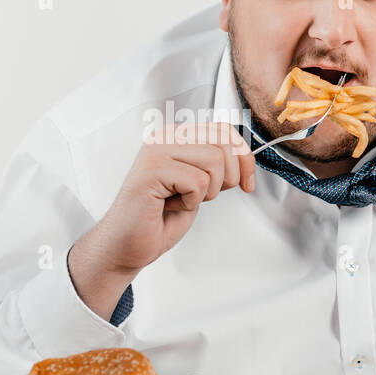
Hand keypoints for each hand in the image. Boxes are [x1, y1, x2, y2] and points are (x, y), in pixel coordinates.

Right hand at [69, 122, 254, 319]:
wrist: (128, 244)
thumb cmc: (160, 218)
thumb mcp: (197, 183)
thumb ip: (214, 162)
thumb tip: (244, 153)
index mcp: (175, 136)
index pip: (223, 130)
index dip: (244, 157)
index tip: (247, 183)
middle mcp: (164, 136)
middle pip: (223, 142)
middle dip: (228, 177)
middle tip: (205, 196)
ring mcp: (156, 150)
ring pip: (214, 161)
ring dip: (206, 192)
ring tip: (181, 200)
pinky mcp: (152, 170)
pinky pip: (197, 182)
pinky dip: (190, 202)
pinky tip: (169, 205)